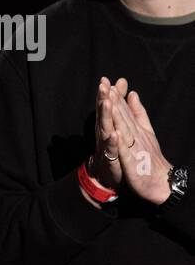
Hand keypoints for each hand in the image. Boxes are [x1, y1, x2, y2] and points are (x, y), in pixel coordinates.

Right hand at [88, 76, 123, 190]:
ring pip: (105, 129)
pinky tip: (114, 134)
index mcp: (108, 126)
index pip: (107, 107)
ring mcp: (106, 146)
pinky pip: (111, 150)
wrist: (108, 177)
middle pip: (103, 115)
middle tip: (102, 86)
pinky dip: (111, 142)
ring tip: (106, 103)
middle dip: (102, 100)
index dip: (106, 94)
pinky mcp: (110, 159)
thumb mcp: (117, 127)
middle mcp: (103, 134)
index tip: (106, 79)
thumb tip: (122, 87)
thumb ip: (121, 107)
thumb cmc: (113, 151)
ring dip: (105, 116)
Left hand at [109, 82, 172, 203]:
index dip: (115, 97)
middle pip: (123, 116)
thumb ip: (138, 114)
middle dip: (114, 100)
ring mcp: (134, 148)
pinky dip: (119, 143)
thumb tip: (132, 94)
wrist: (159, 181)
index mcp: (136, 129)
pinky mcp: (132, 162)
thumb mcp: (143, 132)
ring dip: (117, 115)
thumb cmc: (148, 157)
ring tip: (109, 101)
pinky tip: (114, 133)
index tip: (106, 82)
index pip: (124, 111)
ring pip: (124, 130)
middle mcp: (136, 136)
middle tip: (105, 84)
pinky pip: (125, 152)